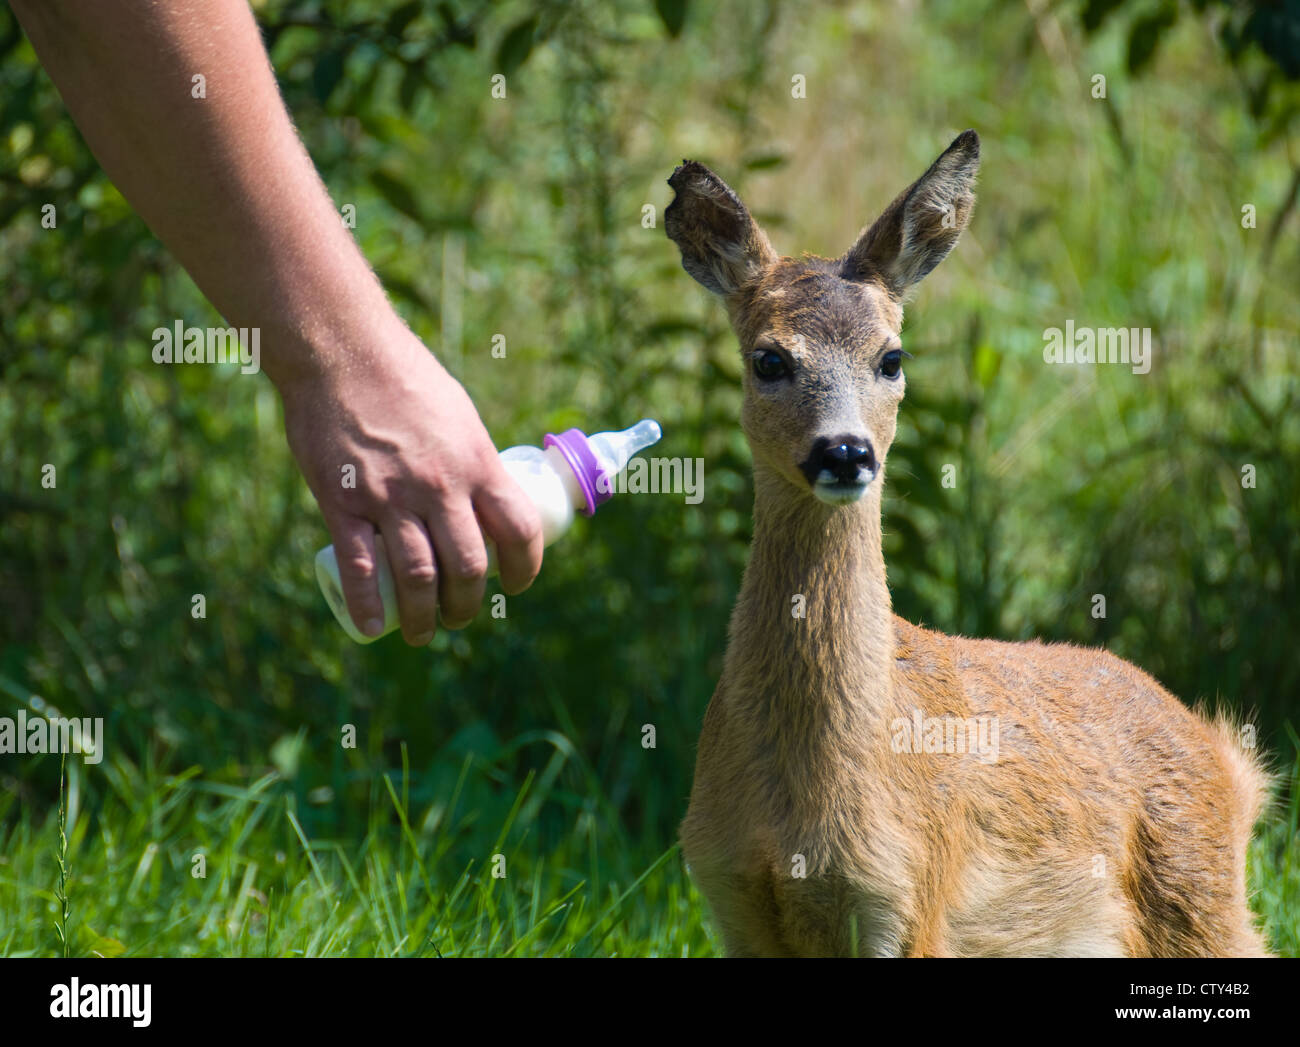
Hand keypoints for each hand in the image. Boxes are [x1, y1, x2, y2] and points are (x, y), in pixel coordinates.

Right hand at [280, 322, 543, 644]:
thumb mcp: (459, 417)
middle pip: (470, 567)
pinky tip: (374, 628)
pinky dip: (369, 606)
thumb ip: (471, 461)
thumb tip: (484, 499)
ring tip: (422, 632)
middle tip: (460, 615)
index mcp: (478, 463)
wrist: (342, 352)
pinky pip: (361, 568)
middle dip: (469, 604)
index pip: (520, 531)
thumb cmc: (405, 379)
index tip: (518, 583)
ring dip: (424, 617)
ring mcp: (391, 497)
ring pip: (419, 577)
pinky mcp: (344, 502)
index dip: (527, 568)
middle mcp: (441, 486)